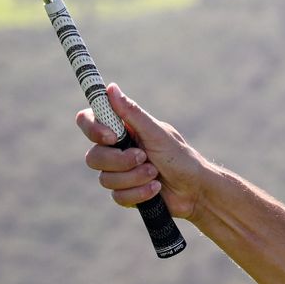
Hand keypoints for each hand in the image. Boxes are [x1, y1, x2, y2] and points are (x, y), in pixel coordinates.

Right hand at [78, 84, 207, 218]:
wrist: (197, 191)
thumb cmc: (181, 158)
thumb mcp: (157, 133)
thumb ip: (132, 113)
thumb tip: (111, 87)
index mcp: (121, 130)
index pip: (88, 122)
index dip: (93, 129)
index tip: (112, 137)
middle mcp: (116, 149)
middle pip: (93, 156)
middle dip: (121, 161)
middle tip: (145, 158)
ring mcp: (119, 173)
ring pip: (105, 179)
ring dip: (134, 178)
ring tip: (156, 175)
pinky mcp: (125, 192)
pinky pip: (117, 196)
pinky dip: (139, 193)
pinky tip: (156, 190)